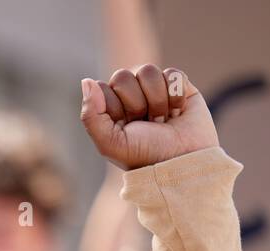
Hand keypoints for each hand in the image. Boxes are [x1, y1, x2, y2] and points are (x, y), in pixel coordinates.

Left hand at [80, 65, 218, 169]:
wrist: (182, 160)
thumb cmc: (144, 155)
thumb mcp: (110, 143)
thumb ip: (91, 115)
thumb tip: (87, 81)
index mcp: (111, 109)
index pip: (102, 88)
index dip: (114, 106)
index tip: (125, 126)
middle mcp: (131, 96)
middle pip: (123, 76)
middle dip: (136, 103)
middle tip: (146, 124)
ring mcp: (154, 89)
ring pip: (148, 71)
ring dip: (157, 100)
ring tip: (162, 120)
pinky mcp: (179, 85)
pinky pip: (173, 74)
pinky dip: (176, 96)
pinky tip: (177, 112)